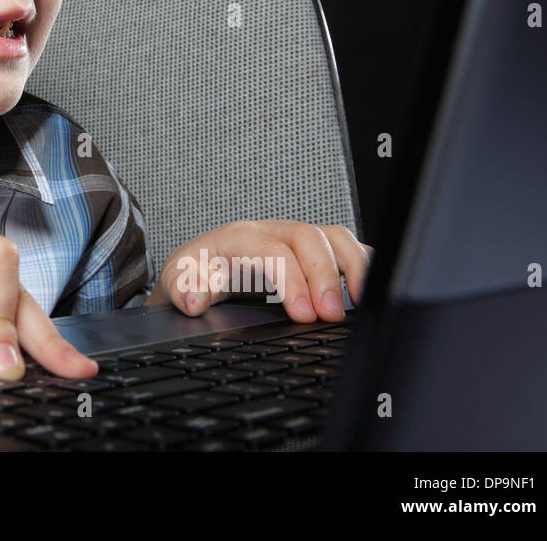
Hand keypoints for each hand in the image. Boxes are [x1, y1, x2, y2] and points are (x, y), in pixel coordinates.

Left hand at [145, 220, 373, 321]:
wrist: (201, 265)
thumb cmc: (194, 271)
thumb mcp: (177, 281)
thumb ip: (182, 290)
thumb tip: (193, 300)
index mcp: (238, 237)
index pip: (272, 250)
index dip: (292, 280)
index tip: (303, 314)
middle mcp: (271, 231)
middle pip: (308, 238)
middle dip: (325, 276)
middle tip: (330, 315)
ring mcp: (294, 238)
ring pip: (332, 236)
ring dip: (353, 266)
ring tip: (362, 302)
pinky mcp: (311, 251)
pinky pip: (344, 247)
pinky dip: (362, 264)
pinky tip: (368, 289)